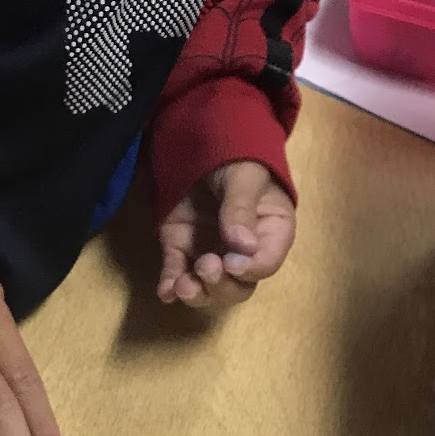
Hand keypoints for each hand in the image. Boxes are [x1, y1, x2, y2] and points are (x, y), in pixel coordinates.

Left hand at [157, 161, 295, 310]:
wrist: (201, 142)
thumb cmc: (235, 157)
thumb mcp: (243, 176)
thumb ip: (241, 209)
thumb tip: (241, 246)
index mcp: (269, 233)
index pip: (266, 263)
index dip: (250, 270)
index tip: (232, 264)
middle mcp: (242, 254)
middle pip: (238, 287)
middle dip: (221, 285)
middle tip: (206, 267)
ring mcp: (211, 254)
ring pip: (208, 289)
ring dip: (197, 293)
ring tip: (183, 286)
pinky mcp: (181, 251)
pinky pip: (176, 274)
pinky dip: (170, 286)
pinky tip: (165, 292)